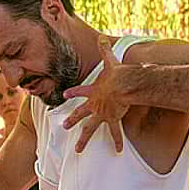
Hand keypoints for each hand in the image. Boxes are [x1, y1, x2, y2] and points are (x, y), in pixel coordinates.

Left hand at [62, 36, 133, 153]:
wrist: (124, 84)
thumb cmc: (117, 73)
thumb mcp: (109, 61)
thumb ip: (104, 50)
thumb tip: (101, 38)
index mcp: (92, 91)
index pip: (78, 91)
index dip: (71, 92)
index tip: (64, 95)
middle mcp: (94, 104)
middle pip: (80, 114)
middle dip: (72, 120)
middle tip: (64, 126)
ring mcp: (101, 114)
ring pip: (90, 129)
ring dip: (83, 139)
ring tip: (78, 149)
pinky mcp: (112, 120)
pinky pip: (114, 133)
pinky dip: (117, 142)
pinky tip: (117, 151)